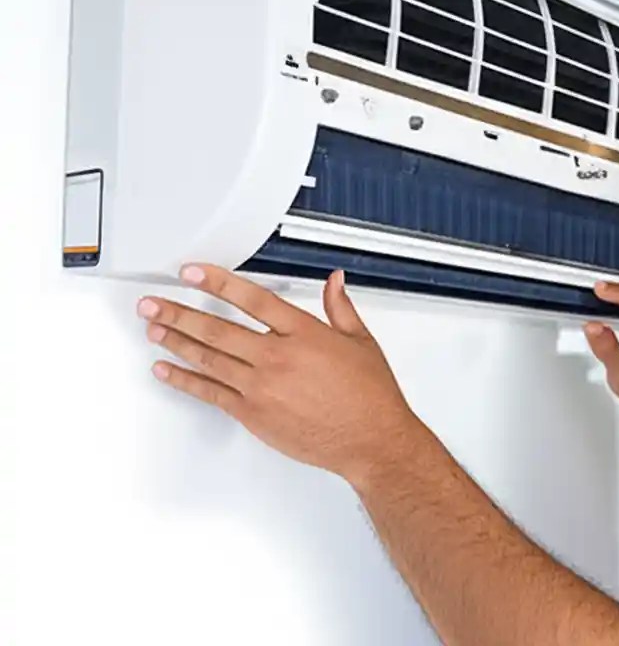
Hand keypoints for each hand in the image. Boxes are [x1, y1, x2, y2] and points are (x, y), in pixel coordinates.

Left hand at [136, 264, 421, 482]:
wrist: (370, 441)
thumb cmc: (369, 397)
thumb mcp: (361, 342)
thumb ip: (341, 308)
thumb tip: (334, 282)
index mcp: (304, 334)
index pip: (251, 299)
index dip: (217, 282)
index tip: (192, 273)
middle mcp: (277, 357)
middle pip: (217, 328)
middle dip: (179, 313)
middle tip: (153, 304)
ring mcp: (261, 387)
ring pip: (208, 358)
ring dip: (175, 341)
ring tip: (153, 328)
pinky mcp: (253, 414)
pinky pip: (210, 392)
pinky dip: (184, 380)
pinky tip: (166, 369)